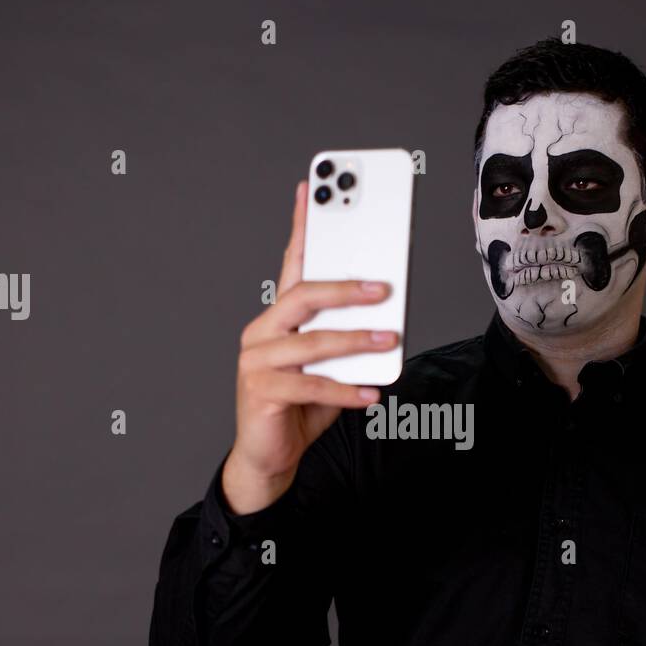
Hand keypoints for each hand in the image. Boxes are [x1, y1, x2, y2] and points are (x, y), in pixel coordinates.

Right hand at [221, 180, 395, 514]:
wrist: (269, 457)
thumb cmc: (301, 407)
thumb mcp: (331, 366)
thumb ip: (348, 340)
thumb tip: (388, 319)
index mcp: (278, 317)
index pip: (292, 263)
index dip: (301, 225)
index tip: (312, 188)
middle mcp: (262, 332)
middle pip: (303, 296)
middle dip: (344, 287)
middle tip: (382, 286)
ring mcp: (256, 361)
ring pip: (310, 342)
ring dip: (355, 340)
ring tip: (389, 339)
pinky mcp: (260, 393)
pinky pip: (309, 387)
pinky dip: (345, 390)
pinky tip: (371, 393)